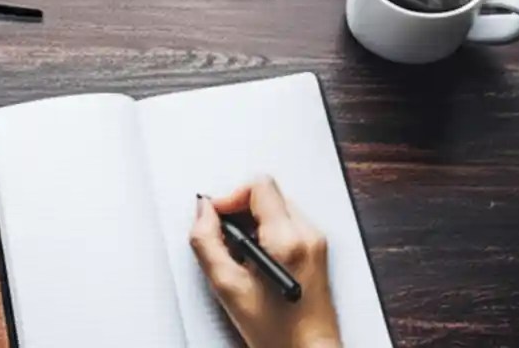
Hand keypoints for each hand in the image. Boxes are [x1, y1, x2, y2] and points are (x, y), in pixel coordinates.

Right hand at [190, 178, 341, 347]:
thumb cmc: (278, 332)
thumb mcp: (228, 286)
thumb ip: (207, 242)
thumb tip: (203, 212)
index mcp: (287, 240)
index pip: (258, 186)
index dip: (229, 197)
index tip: (215, 218)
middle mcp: (307, 234)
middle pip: (266, 194)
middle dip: (239, 211)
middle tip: (226, 242)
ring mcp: (315, 241)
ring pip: (275, 207)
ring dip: (251, 223)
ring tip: (242, 257)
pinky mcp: (315, 249)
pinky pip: (285, 223)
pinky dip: (265, 233)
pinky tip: (257, 261)